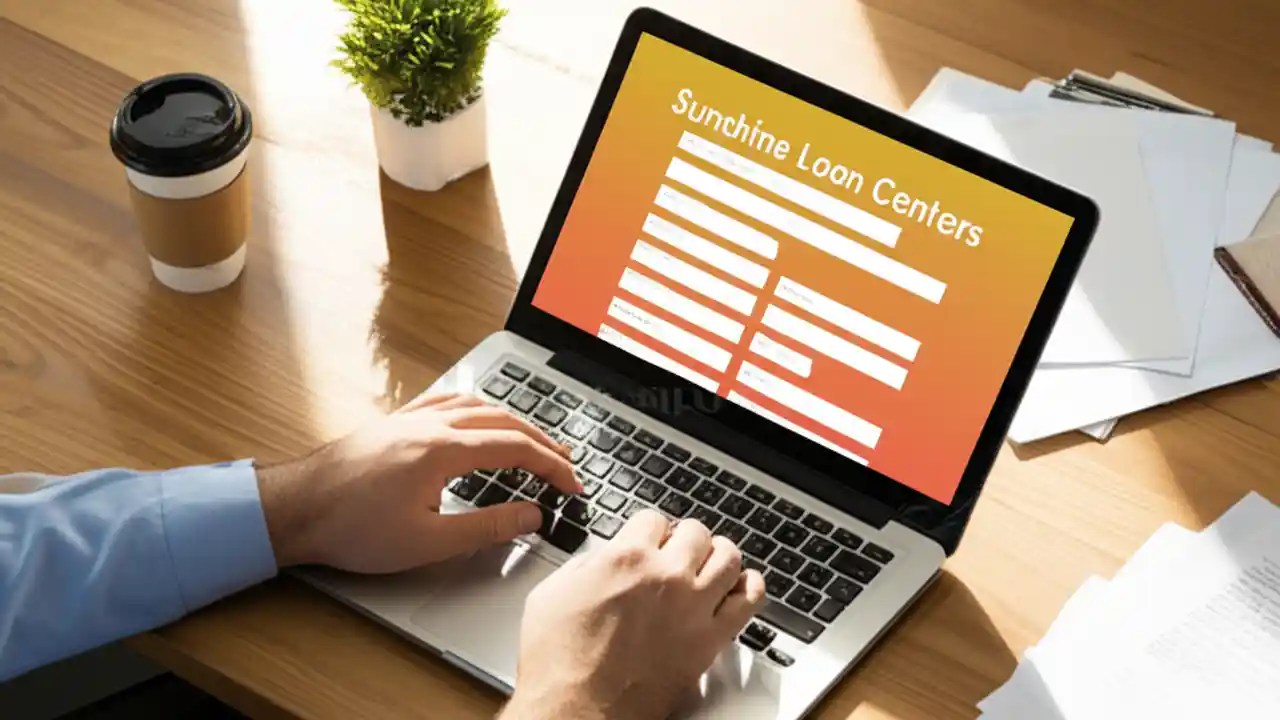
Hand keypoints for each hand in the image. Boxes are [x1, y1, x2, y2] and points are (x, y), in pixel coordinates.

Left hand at [255, 392, 578, 571]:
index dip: (553, 466)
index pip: (517, 448)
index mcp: (443, 450)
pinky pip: (447, 401)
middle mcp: (430, 424)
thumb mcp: (428, 542)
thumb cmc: (351, 527)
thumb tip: (529, 515)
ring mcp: (410, 419)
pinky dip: (478, 408)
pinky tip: (478, 417)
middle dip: (542, 441)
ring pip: (477, 404)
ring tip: (534, 439)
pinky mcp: (393, 423)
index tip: (572, 485)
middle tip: (566, 463)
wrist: (294, 509)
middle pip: (504, 420)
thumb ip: (487, 527)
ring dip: (513, 420)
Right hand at [502, 511, 766, 719]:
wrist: (577, 711)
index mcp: (626, 558)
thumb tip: (602, 559)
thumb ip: (585, 566)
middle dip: (686, 538)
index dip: (650, 528)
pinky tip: (740, 586)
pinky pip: (749, 600)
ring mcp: (693, 606)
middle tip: (679, 550)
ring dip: (719, 555)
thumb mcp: (552, 593)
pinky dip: (749, 587)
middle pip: (696, 532)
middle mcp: (666, 576)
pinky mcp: (710, 639)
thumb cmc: (559, 662)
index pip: (653, 518)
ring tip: (710, 562)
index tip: (650, 538)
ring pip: (729, 557)